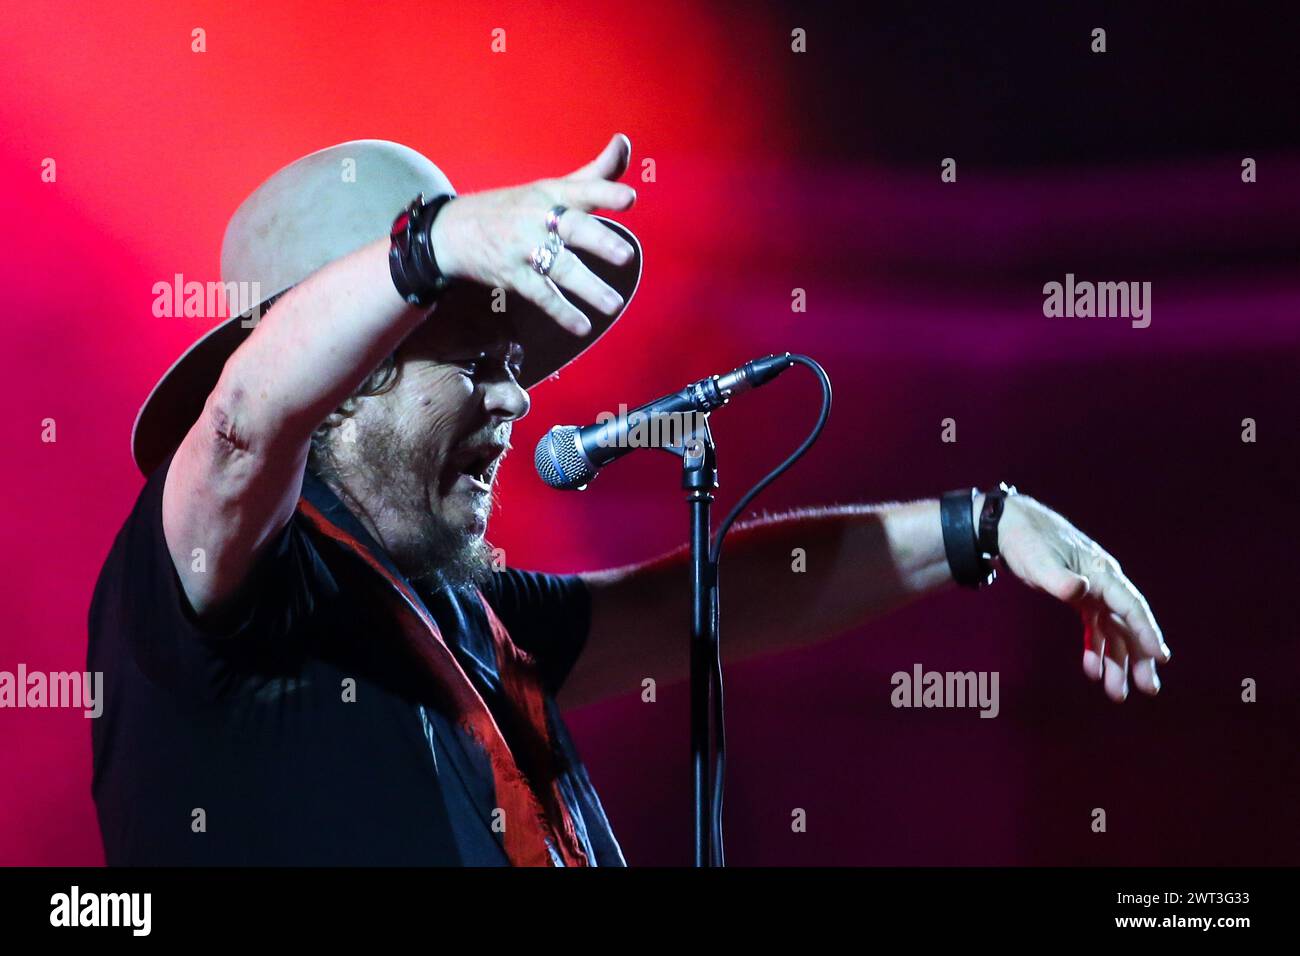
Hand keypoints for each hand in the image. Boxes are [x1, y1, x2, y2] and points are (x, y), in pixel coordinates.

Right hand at [428, 133, 638, 334]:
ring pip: (559, 267)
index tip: (630, 199)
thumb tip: (624, 142)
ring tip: (614, 304)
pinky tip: (582, 326)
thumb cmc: (514, 207)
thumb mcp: (551, 186)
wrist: (452, 230)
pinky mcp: (511, 274)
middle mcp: (539, 217)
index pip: (583, 189)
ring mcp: (524, 247)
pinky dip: (561, 312)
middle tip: (625, 255)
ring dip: (587, 287)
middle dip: (598, 240)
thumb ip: (594, 173)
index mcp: (552, 193)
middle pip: (572, 227)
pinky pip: (540, 295)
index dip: (606, 193)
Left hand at [992, 494, 1170, 701]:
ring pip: (1113, 630)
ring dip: (1116, 660)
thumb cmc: (1026, 540)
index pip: (1130, 606)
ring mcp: (1093, 590)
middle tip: (1148, 689)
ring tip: (1117, 693)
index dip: (1146, 631)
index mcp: (1101, 572)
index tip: (1161, 657)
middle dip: (1139, 657)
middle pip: (1128, 623)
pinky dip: (1095, 647)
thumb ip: (1059, 578)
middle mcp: (1104, 581)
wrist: (1011, 525)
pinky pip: (1095, 626)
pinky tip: (1093, 669)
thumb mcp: (1038, 560)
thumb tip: (1080, 590)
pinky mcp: (1081, 596)